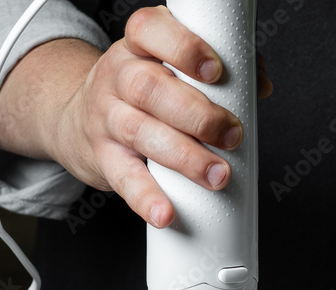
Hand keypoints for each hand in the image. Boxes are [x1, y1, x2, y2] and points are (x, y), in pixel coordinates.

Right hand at [47, 6, 270, 227]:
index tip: (215, 71)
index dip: (182, 47)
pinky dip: (146, 198)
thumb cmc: (141, 90)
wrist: (77, 120)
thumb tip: (259, 85)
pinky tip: (165, 213)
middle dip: (197, 114)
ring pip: (140, 132)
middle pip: (150, 88)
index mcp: (138, 46)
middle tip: (230, 135)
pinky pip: (123, 179)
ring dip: (185, 157)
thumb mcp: (168, 66)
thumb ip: (217, 67)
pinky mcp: (103, 158)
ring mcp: (106, 118)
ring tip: (217, 175)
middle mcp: (117, 77)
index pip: (149, 30)